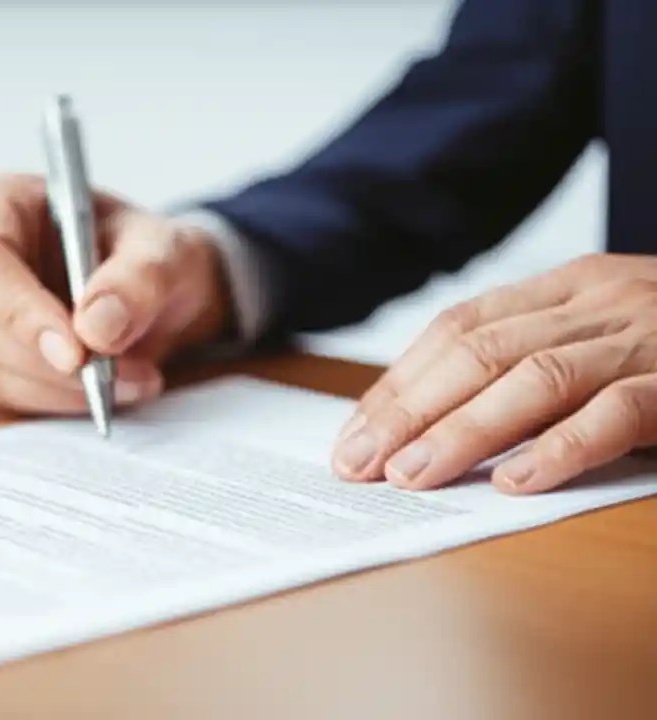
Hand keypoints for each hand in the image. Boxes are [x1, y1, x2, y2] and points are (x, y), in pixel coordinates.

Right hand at [0, 174, 230, 413]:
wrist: (152, 293)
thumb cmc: (148, 255)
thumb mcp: (166, 251)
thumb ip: (140, 279)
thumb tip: (97, 327)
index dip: (18, 309)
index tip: (74, 352)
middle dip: (48, 362)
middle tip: (121, 374)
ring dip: (59, 388)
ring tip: (133, 379)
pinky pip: (1, 393)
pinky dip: (58, 401)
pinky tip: (108, 390)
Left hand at [332, 253, 656, 493]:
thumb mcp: (613, 330)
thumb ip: (537, 358)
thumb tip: (440, 419)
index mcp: (571, 287)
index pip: (461, 328)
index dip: (400, 383)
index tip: (354, 432)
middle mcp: (599, 304)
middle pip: (482, 352)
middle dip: (409, 410)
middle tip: (357, 463)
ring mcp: (644, 340)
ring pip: (536, 378)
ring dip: (463, 431)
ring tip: (409, 476)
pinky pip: (617, 412)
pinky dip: (560, 447)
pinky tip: (513, 481)